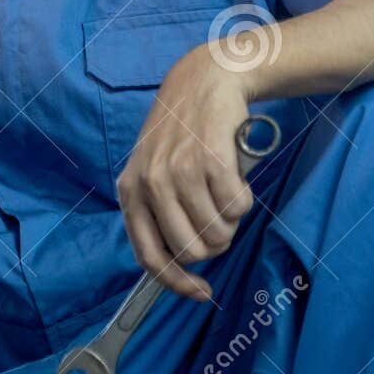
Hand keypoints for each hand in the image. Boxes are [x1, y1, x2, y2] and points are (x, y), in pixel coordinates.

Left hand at [115, 46, 254, 300]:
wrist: (203, 81)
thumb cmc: (181, 134)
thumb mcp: (152, 170)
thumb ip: (157, 212)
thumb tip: (179, 267)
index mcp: (130, 191)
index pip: (149, 256)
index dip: (176, 283)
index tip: (201, 292)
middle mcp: (149, 183)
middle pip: (191, 251)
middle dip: (213, 243)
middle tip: (217, 215)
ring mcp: (179, 170)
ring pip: (217, 233)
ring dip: (230, 220)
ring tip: (223, 190)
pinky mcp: (211, 160)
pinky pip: (238, 208)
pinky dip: (244, 200)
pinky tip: (235, 177)